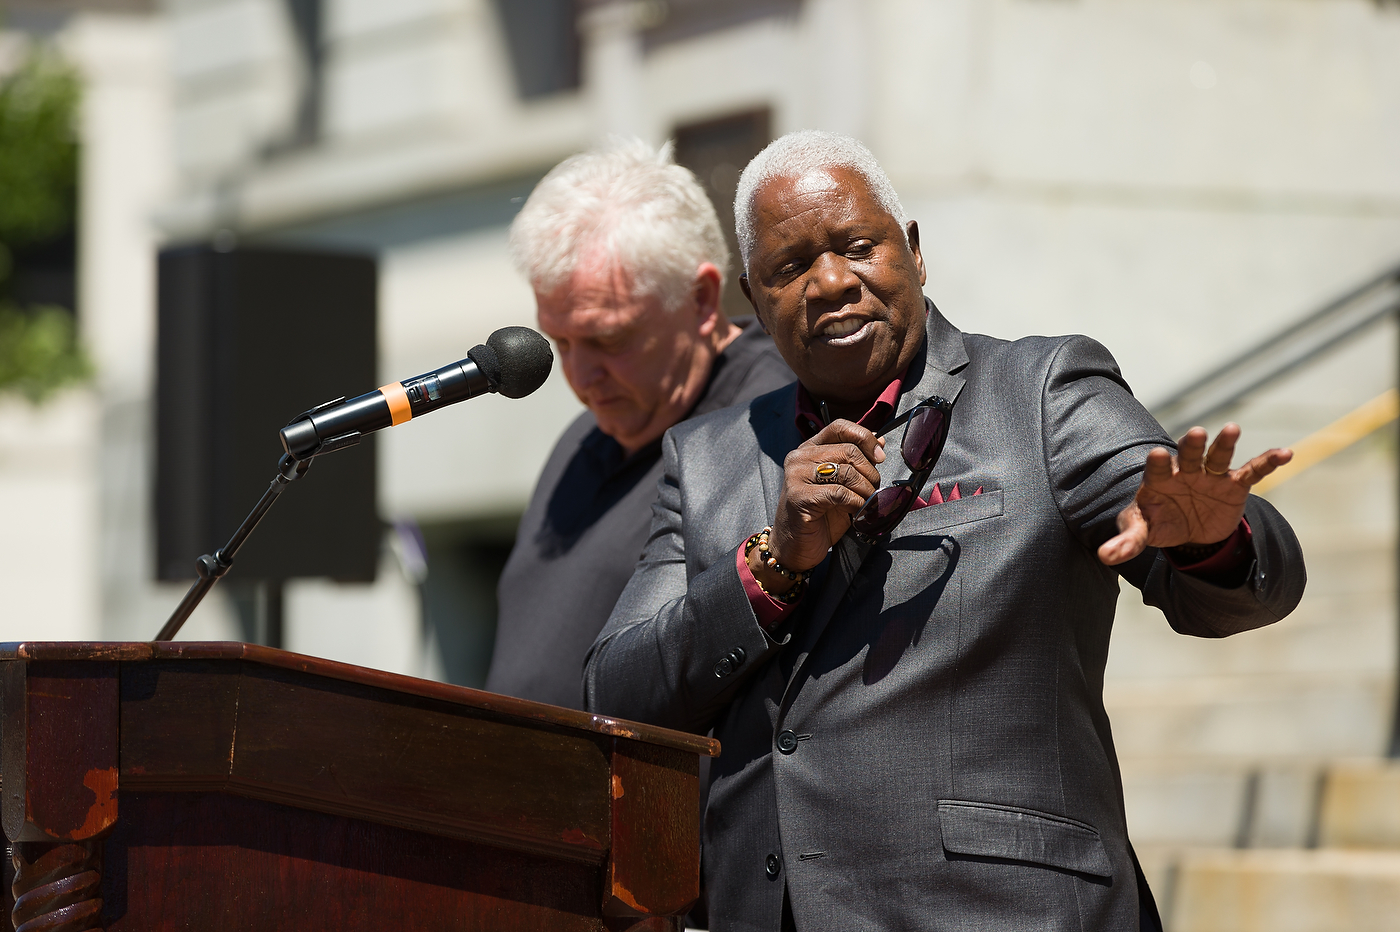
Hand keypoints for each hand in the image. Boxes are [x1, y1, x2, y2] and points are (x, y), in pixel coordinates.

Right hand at [763, 420, 885, 575]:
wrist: (795, 547)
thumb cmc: (820, 517)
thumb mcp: (842, 485)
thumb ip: (856, 462)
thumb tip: (879, 440)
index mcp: (810, 449)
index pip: (840, 427)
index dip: (865, 438)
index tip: (879, 456)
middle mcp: (799, 457)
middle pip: (849, 450)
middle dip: (870, 472)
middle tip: (873, 490)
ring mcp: (796, 475)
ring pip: (847, 471)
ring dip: (865, 490)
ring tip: (866, 502)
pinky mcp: (799, 496)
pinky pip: (840, 493)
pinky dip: (857, 503)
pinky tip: (856, 512)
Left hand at [1098, 423, 1291, 565]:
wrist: (1188, 532)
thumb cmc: (1158, 523)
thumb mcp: (1141, 532)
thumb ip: (1126, 541)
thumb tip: (1105, 557)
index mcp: (1158, 480)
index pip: (1156, 469)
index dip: (1157, 463)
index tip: (1157, 455)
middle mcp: (1185, 472)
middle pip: (1188, 455)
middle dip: (1191, 446)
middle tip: (1195, 433)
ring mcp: (1211, 476)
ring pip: (1218, 457)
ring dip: (1225, 444)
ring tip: (1232, 429)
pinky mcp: (1234, 484)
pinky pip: (1253, 470)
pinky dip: (1269, 461)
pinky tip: (1286, 454)